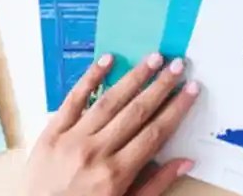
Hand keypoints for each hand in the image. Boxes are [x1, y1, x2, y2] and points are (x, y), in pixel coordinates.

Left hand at [27, 53, 199, 195]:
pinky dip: (90, 78)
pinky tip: (107, 60)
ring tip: (154, 58)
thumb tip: (186, 162)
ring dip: (134, 77)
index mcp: (116, 174)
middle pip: (136, 112)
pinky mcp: (51, 133)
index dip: (177, 108)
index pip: (155, 133)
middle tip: (179, 65)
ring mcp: (71, 139)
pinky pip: (73, 100)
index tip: (192, 89)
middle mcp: (96, 152)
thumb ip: (155, 185)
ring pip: (109, 101)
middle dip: (161, 86)